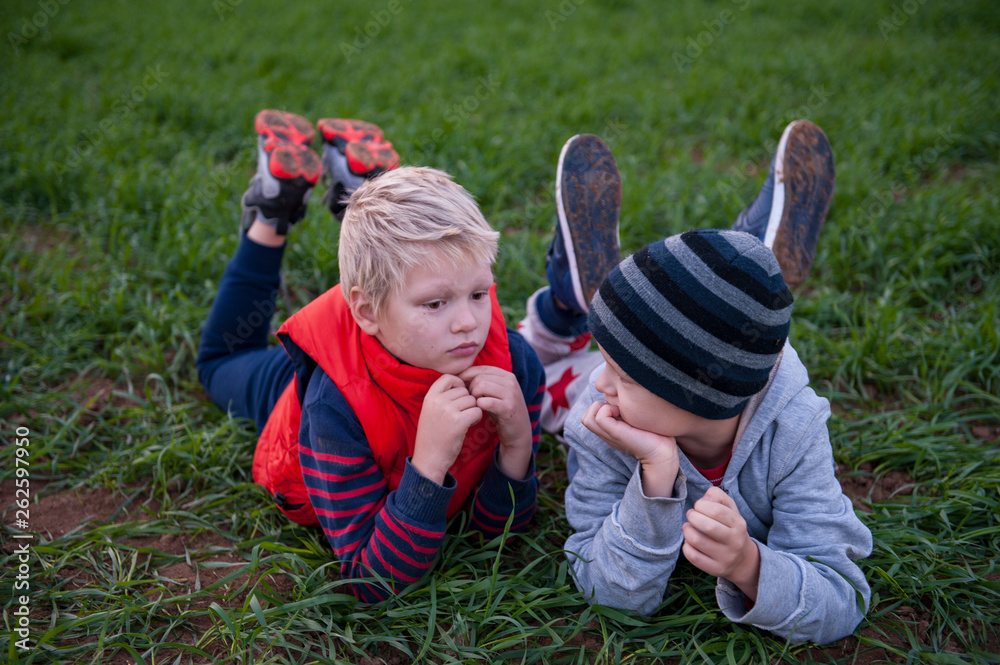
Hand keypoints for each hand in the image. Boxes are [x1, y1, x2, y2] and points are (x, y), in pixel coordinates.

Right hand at [412, 374, 482, 484]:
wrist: (429, 458)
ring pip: (472, 400)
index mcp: (430, 397)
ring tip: (464, 421)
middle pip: (464, 390)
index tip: (460, 395)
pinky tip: (469, 425)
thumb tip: (463, 383)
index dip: (459, 384)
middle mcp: (438, 401)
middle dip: (467, 401)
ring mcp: (448, 411)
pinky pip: (477, 411)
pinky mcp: (459, 422)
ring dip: (472, 410)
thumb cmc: (432, 435)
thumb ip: (442, 397)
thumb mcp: (430, 411)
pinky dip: (477, 418)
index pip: (449, 377)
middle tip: (462, 414)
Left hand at [459, 365, 531, 479]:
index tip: (460, 387)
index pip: (481, 368)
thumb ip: (481, 383)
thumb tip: (459, 375)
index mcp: (507, 375)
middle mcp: (510, 382)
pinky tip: (479, 411)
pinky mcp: (508, 408)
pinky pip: (486, 402)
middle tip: (470, 401)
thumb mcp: (493, 393)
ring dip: (474, 397)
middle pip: (479, 378)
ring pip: (481, 387)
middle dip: (470, 389)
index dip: (467, 376)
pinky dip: (479, 406)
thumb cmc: (501, 411)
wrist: (518, 432)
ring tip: (475, 405)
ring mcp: (511, 394)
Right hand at [580, 400, 679, 496]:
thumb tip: (620, 397)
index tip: (619, 408)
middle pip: (585, 417)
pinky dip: (608, 409)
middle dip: (598, 406)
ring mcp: (609, 435)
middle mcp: (606, 434)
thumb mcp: (635, 421)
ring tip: (618, 411)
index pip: (589, 417)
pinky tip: (622, 413)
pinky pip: (599, 417)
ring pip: (587, 418)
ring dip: (601, 407)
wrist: (663, 452)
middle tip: (617, 409)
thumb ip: (625, 412)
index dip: (600, 407)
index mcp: (610, 432)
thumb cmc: (655, 435)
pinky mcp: (615, 434)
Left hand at [682, 486, 759, 600]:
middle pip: (708, 526)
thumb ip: (718, 495)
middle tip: (691, 515)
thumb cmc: (731, 528)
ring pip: (697, 541)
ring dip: (687, 530)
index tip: (699, 505)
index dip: (701, 504)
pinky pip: (693, 557)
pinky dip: (686, 546)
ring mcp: (726, 557)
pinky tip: (690, 542)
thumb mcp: (730, 509)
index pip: (717, 510)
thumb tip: (704, 498)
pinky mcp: (716, 569)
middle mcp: (734, 542)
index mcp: (739, 524)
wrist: (742, 560)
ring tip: (688, 527)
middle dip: (692, 516)